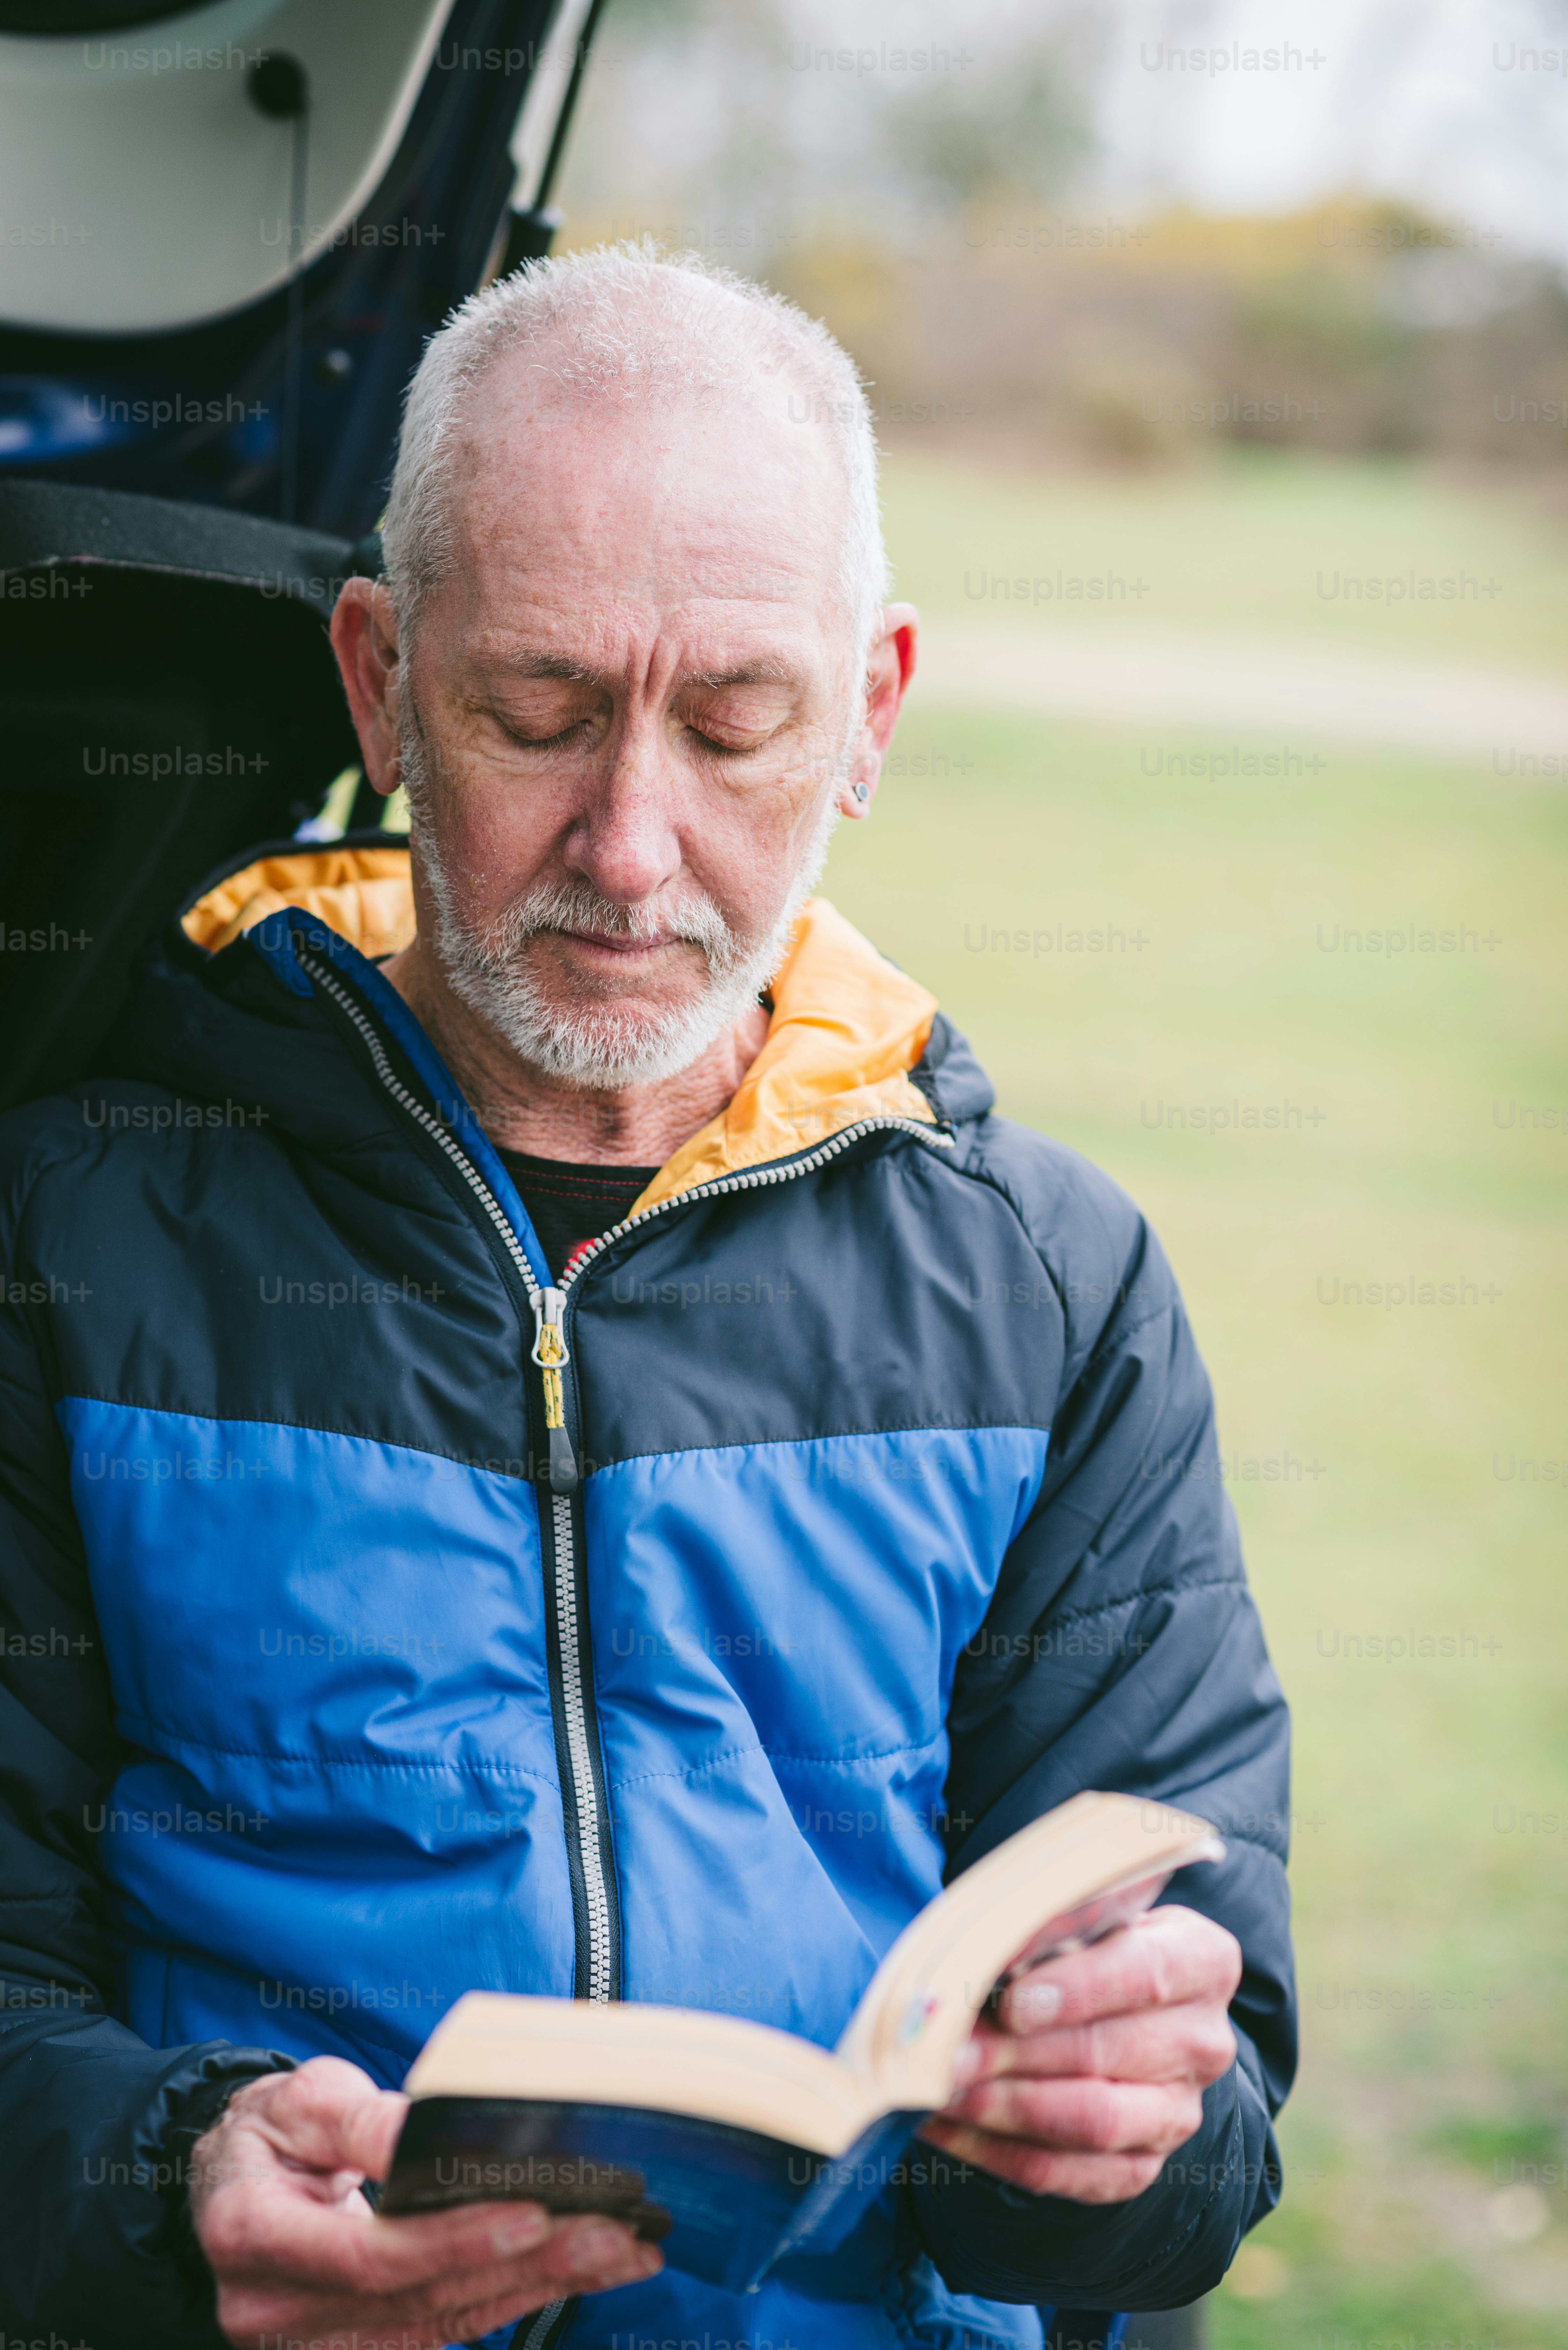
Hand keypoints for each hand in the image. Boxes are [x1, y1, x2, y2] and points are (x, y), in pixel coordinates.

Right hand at [189, 2057, 662, 2348]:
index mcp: (249, 2234)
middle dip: (524, 2265)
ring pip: (442, 2324)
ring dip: (537, 2287)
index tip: (534, 2212)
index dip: (454, 2238)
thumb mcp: (301, 2100)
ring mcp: (310, 2344)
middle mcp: (273, 2310)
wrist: (227, 2182)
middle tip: (612, 2232)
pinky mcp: (354, 2349)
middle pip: (419, 2299)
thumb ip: (364, 2121)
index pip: (370, 2256)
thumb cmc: (269, 2131)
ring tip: (619, 2251)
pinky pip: (441, 2329)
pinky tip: (575, 2271)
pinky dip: (512, 2297)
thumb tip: (431, 2133)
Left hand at [921, 1905, 1240, 2203]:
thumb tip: (988, 1957)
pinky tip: (943, 2125)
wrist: (1118, 2008)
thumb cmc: (1090, 1945)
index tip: (1012, 2002)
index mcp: (1202, 1962)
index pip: (1146, 1973)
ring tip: (938, 2088)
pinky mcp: (1140, 2165)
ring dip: (1001, 2106)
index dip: (1078, 1988)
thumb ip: (1048, 1930)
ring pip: (1089, 2120)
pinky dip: (995, 2150)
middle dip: (1016, 2053)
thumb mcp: (1083, 1917)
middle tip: (947, 2051)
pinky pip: (1064, 2172)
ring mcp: (1177, 2112)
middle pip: (1107, 2053)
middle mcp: (1203, 2042)